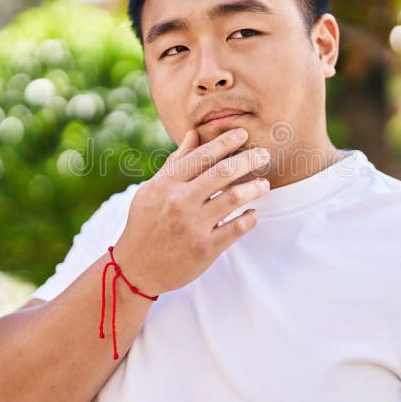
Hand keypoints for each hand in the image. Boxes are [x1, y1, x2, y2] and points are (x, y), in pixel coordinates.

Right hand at [112, 128, 269, 294]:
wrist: (136, 268)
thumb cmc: (145, 223)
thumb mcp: (153, 189)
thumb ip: (176, 162)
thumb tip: (194, 134)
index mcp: (167, 184)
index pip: (202, 155)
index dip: (225, 141)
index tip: (243, 133)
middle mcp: (180, 201)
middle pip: (224, 172)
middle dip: (249, 159)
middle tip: (264, 155)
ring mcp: (193, 225)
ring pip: (234, 197)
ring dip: (254, 188)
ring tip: (264, 184)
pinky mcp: (205, 248)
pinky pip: (236, 228)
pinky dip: (250, 218)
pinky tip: (253, 213)